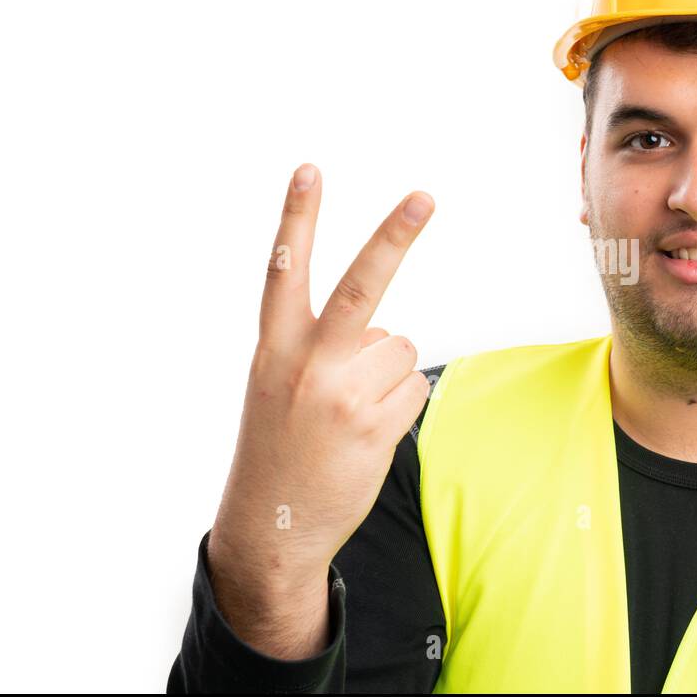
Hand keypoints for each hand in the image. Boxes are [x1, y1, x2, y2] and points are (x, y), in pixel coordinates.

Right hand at [208, 163, 434, 606]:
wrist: (271, 527)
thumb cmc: (279, 446)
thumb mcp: (275, 386)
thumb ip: (320, 347)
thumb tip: (386, 331)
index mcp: (274, 348)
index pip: (283, 270)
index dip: (297, 218)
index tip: (309, 170)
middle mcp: (307, 364)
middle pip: (362, 285)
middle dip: (395, 235)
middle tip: (425, 195)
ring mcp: (343, 396)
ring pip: (400, 347)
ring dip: (387, 374)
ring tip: (351, 414)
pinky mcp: (376, 427)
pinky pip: (415, 386)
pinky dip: (401, 404)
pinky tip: (367, 434)